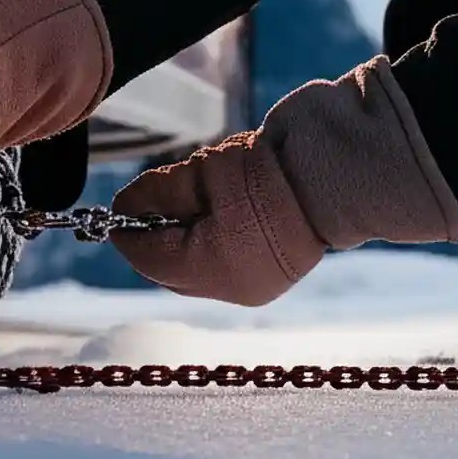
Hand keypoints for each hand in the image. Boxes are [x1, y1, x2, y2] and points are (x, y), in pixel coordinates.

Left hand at [110, 132, 324, 306]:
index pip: (151, 260)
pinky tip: (219, 217)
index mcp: (212, 270)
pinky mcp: (274, 273)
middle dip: (158, 239)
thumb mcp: (204, 175)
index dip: (129, 234)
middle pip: (172, 271)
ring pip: (199, 271)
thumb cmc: (269, 171)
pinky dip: (213, 245)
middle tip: (150, 206)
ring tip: (193, 205)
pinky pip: (226, 266)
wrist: (340, 169)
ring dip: (186, 241)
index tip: (117, 211)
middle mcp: (233, 289)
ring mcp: (257, 284)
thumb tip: (123, 207)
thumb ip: (158, 194)